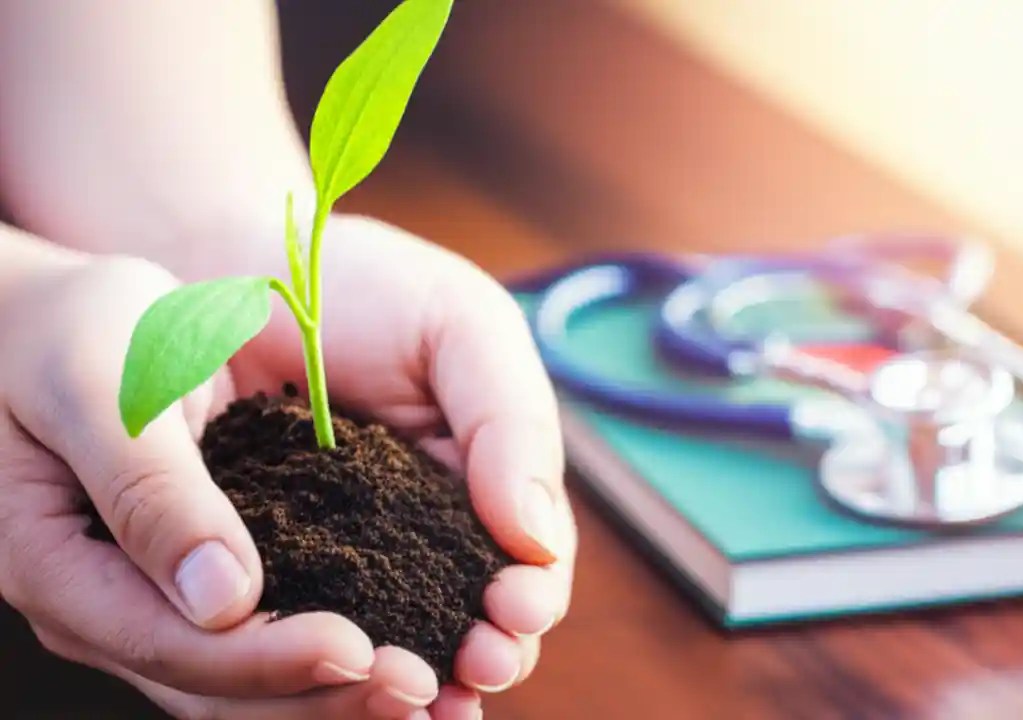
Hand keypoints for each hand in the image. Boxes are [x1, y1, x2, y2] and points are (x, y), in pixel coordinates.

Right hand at [0, 255, 482, 718]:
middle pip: (221, 690)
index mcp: (63, 565)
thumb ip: (150, 486)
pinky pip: (267, 635)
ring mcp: (151, 599)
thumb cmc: (69, 327)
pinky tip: (408, 644)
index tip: (364, 651)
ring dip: (339, 692)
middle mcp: (107, 605)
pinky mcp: (201, 577)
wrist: (51, 314)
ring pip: (249, 684)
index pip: (176, 648)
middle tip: (427, 684)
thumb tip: (223, 599)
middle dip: (327, 695)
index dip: (274, 661)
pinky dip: (333, 651)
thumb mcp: (98, 380)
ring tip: (435, 686)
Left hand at [229, 214, 577, 716]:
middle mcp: (428, 526)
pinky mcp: (278, 562)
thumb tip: (536, 537)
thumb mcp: (463, 329)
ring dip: (424, 679)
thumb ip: (512, 422)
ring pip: (402, 637)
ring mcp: (355, 552)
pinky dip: (333, 667)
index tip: (515, 609)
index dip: (534, 593)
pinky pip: (313, 625)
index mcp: (487, 475)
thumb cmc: (362, 284)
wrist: (232, 265)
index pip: (531, 557)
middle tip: (478, 666)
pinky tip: (340, 689)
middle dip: (490, 652)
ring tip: (423, 702)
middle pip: (477, 615)